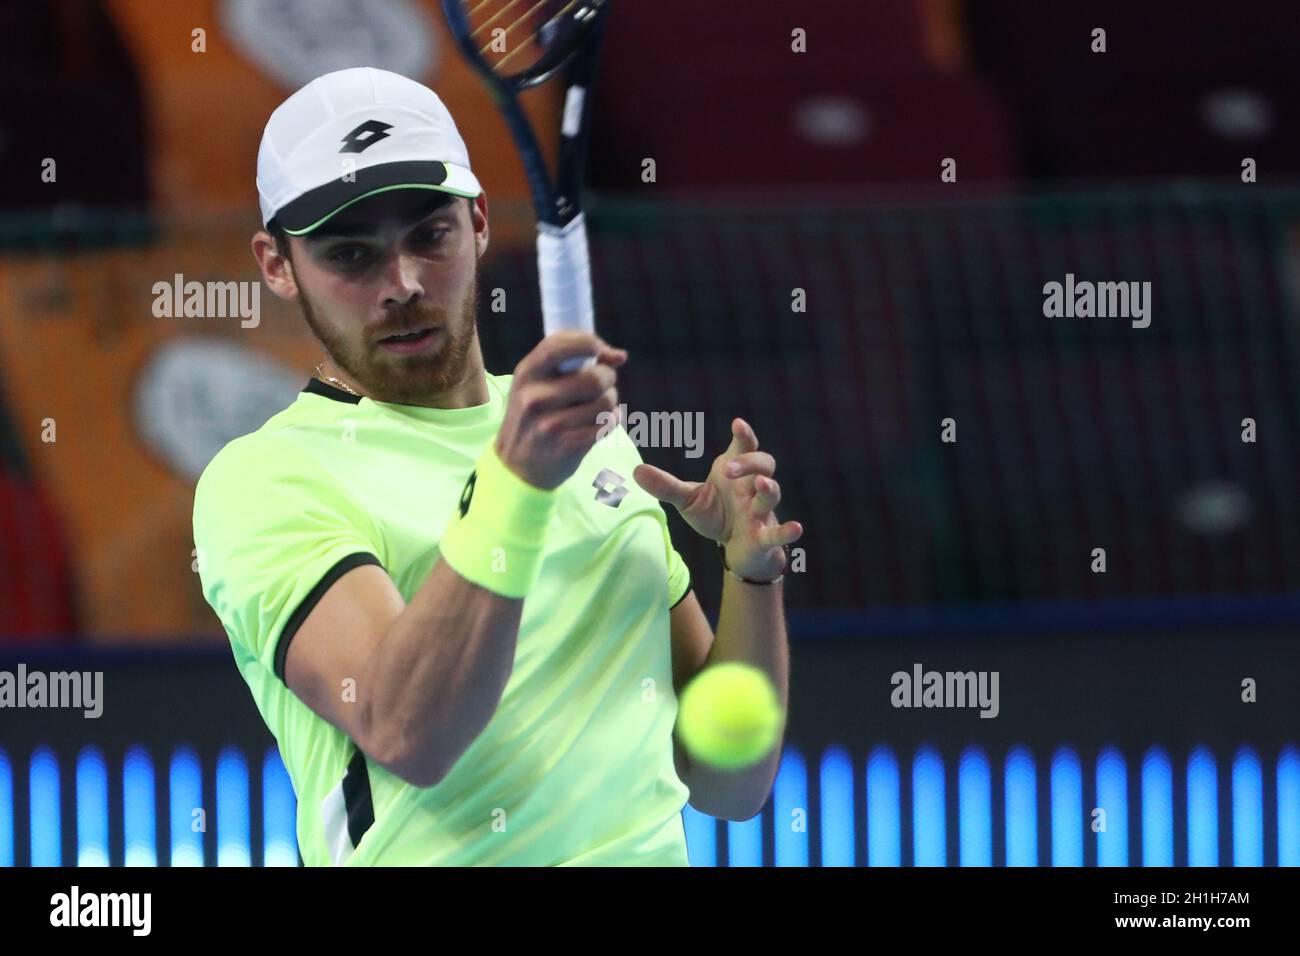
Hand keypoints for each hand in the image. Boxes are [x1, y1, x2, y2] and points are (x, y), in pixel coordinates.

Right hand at [496, 332, 626, 489]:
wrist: (517, 466)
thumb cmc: (534, 416)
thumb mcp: (537, 384)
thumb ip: (571, 361)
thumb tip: (619, 356)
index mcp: (526, 375)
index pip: (559, 346)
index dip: (588, 343)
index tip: (600, 350)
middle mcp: (536, 398)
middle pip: (596, 378)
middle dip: (607, 378)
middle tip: (601, 385)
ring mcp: (551, 424)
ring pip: (607, 401)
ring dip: (610, 402)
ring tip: (595, 407)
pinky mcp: (569, 446)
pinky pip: (608, 423)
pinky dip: (611, 421)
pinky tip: (597, 424)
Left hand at [633, 417, 802, 580]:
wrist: (735, 548)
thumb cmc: (716, 514)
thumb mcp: (688, 500)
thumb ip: (666, 486)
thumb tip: (635, 471)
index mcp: (736, 470)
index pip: (745, 446)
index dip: (744, 435)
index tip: (738, 424)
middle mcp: (752, 486)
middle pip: (764, 463)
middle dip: (750, 463)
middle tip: (729, 469)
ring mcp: (761, 510)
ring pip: (772, 494)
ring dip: (769, 489)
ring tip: (762, 486)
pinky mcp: (764, 535)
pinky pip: (778, 532)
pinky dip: (786, 531)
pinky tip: (796, 528)